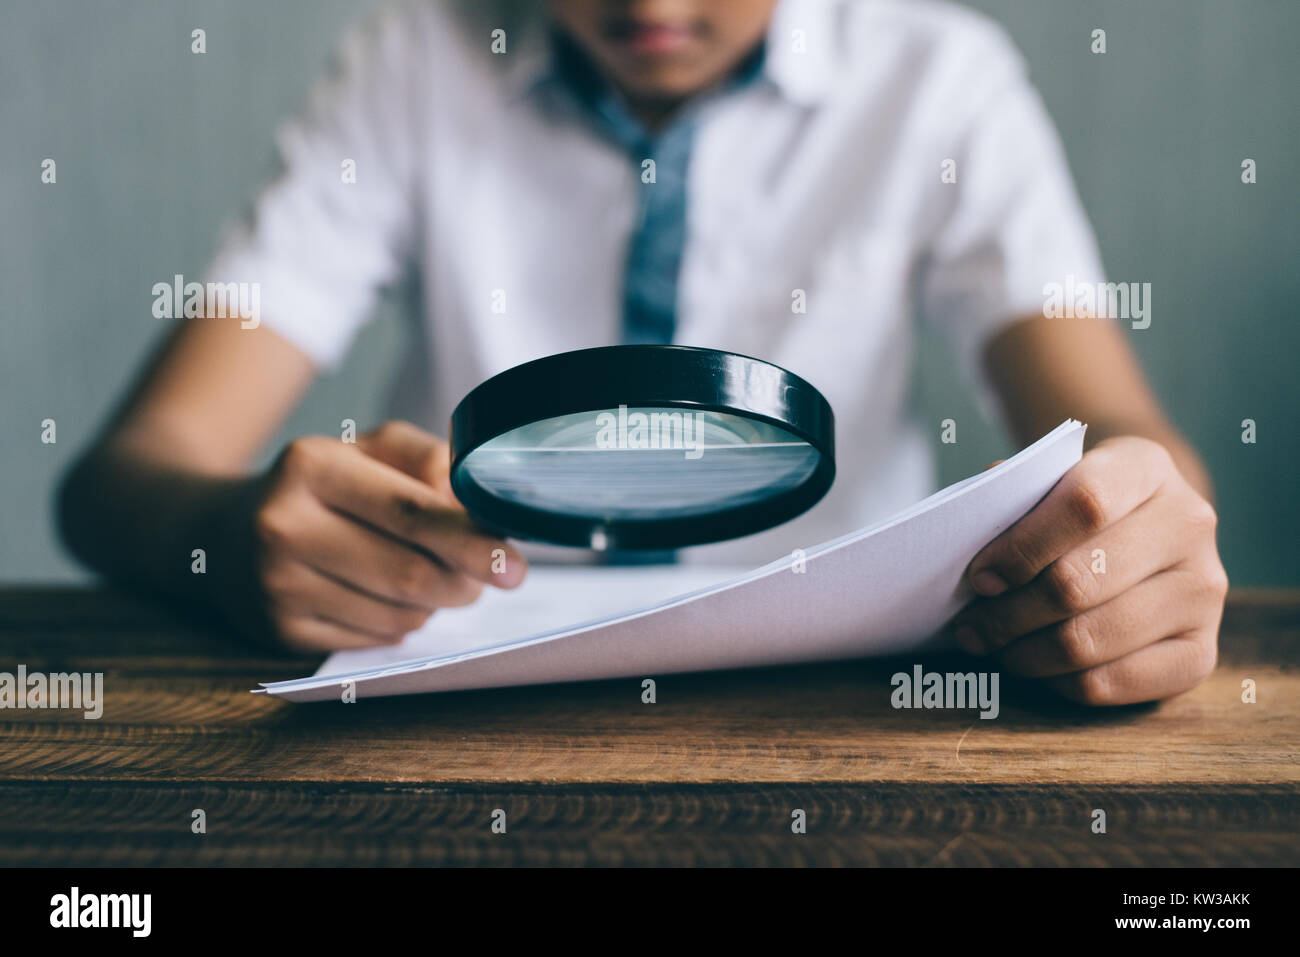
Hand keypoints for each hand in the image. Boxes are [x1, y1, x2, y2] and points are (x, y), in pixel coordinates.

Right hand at [237, 420, 525, 651]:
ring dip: (436, 603)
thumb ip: (430, 459)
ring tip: (429, 578)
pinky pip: (376, 638)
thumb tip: (473, 504)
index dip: (471, 542)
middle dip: (464, 581)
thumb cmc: (322, 486)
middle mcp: (284, 525)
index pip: (411, 513)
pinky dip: (401, 623)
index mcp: (311, 465)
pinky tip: (386, 598)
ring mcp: (277, 584)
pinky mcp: (280, 630)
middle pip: (410, 574)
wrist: (227, 531)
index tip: (513, 564)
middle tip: (486, 577)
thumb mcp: (371, 448)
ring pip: (399, 613)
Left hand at [952, 435, 1226, 704]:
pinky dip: (1058, 681)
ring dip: (1024, 652)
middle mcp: (1189, 525)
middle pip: (1078, 583)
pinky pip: (1111, 682)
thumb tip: (975, 539)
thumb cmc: (1075, 508)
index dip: (1021, 547)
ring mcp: (1203, 590)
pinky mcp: (1202, 651)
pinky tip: (1035, 664)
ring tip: (992, 645)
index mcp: (1146, 468)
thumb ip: (1012, 499)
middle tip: (971, 625)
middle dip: (1007, 613)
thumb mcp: (1049, 481)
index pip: (1084, 505)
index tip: (979, 576)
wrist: (1147, 528)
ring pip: (1089, 640)